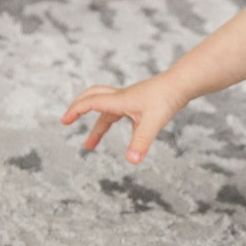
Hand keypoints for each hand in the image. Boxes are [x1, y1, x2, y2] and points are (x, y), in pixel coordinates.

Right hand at [61, 75, 186, 163]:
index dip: (76, 110)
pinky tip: (121, 137)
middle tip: (67, 121)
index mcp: (119, 101)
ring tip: (90, 146)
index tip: (64, 121)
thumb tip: (131, 161)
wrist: (182, 84)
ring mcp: (130, 99)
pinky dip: (111, 122)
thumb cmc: (167, 99)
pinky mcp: (139, 102)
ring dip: (96, 126)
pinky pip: (119, 112)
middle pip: (92, 98)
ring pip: (105, 109)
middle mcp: (121, 98)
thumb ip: (141, 142)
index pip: (90, 103)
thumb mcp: (152, 123)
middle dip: (78, 109)